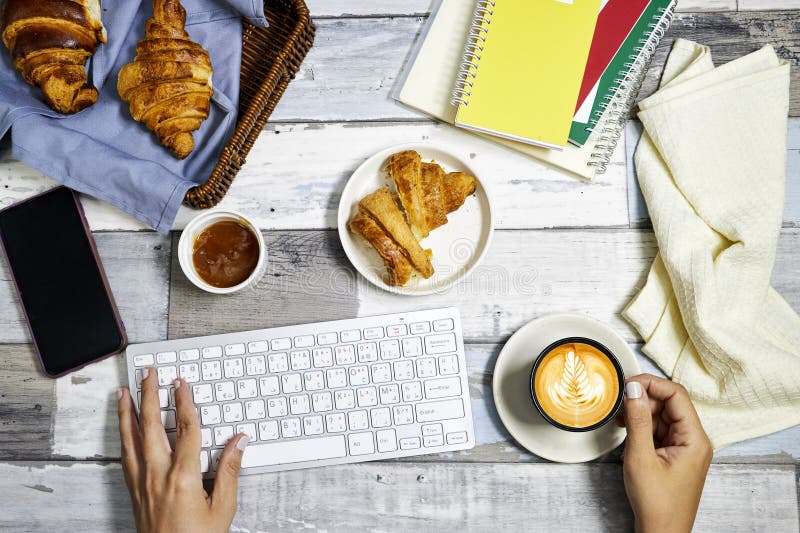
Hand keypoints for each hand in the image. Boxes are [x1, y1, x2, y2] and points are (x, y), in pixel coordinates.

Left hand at [118, 368, 248, 532]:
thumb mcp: (223, 508)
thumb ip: (229, 471)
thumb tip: (240, 442)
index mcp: (183, 478)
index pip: (186, 430)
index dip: (185, 402)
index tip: (181, 383)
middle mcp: (158, 476)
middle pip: (152, 426)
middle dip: (149, 396)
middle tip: (148, 375)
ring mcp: (142, 484)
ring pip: (131, 440)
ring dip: (127, 413)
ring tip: (124, 393)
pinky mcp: (134, 492)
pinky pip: (125, 457)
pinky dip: (123, 437)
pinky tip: (123, 429)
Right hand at [618, 374, 712, 532]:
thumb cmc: (657, 503)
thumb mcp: (641, 457)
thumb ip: (637, 420)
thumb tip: (634, 389)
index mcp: (695, 439)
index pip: (676, 395)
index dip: (652, 384)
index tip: (629, 384)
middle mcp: (693, 440)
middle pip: (669, 403)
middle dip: (643, 399)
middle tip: (620, 401)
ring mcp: (684, 448)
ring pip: (662, 415)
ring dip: (640, 412)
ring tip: (620, 418)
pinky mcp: (673, 455)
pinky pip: (658, 430)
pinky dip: (641, 426)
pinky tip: (626, 429)